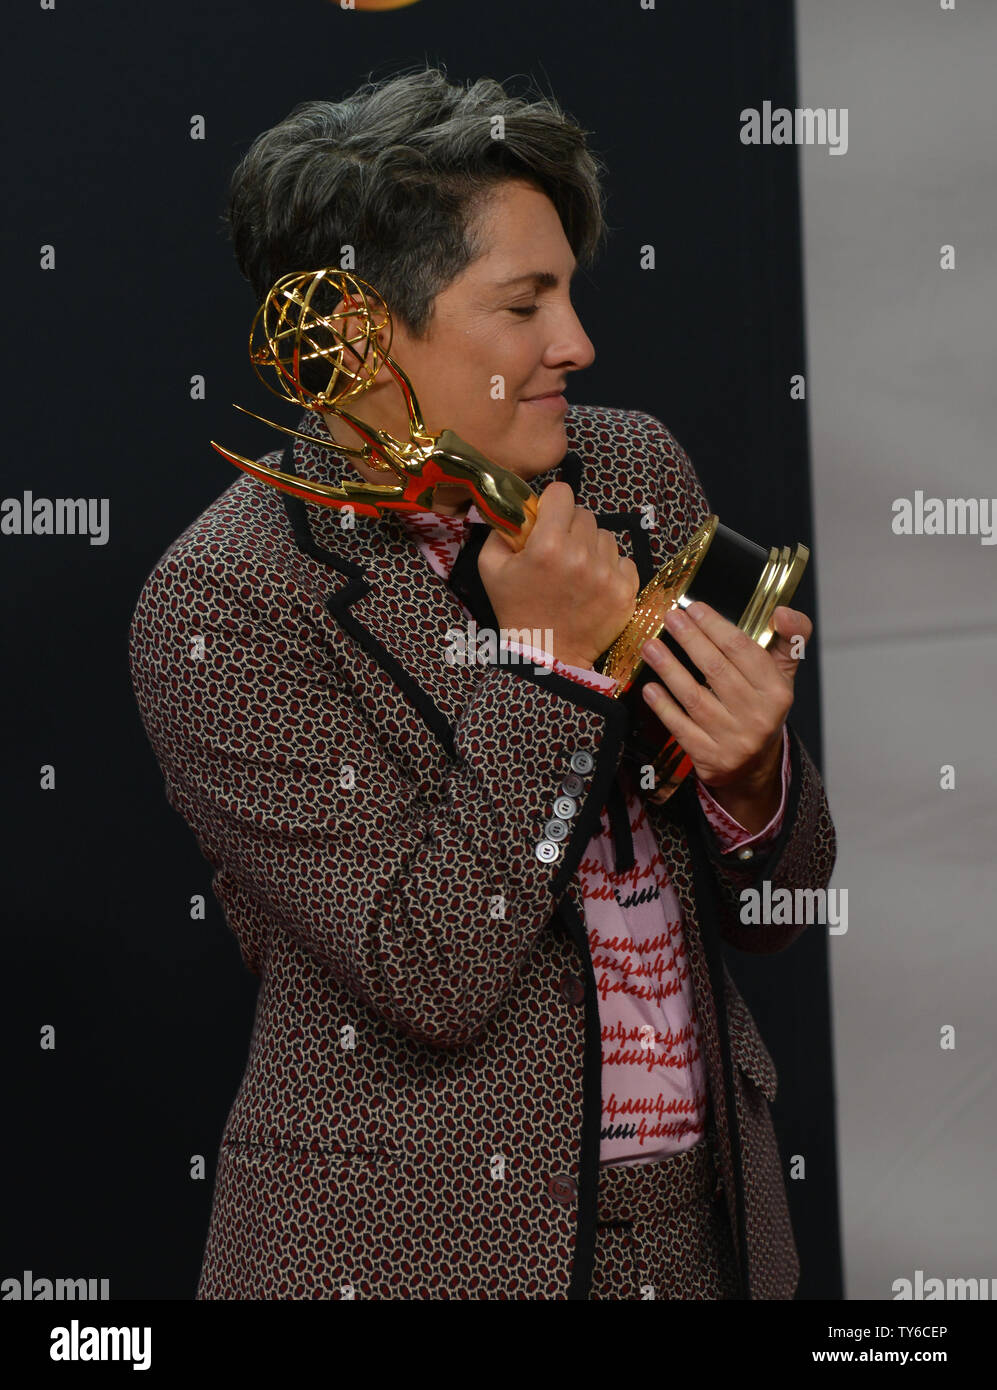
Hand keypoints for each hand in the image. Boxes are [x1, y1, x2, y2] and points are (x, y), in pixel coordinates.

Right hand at [478, 481, 640, 667]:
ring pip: (606, 537)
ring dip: (592, 548)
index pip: (562, 492)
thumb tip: (520, 508)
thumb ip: (502, 529)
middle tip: (559, 552)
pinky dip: (610, 569)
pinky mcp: (625, 591)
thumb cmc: (516, 610)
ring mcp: (607, 573)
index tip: (547, 519)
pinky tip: (593, 585)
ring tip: (577, 572)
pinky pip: (624, 560)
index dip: (552, 504)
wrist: (546, 657)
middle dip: (571, 527)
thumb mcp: (490, 567)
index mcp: (548, 544)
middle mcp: (582, 554)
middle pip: (585, 514)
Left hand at [639, 602, 809, 794]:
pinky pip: (681, 728)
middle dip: (689, 640)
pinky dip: (663, 707)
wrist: (754, 765)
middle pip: (716, 670)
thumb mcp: (782, 674)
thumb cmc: (762, 707)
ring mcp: (732, 740)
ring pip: (694, 697)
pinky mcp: (709, 757)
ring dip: (669, 669)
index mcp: (776, 691)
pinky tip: (649, 687)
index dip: (715, 626)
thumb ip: (789, 638)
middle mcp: (757, 716)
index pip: (743, 651)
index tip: (694, 608)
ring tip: (650, 646)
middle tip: (669, 618)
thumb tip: (783, 611)